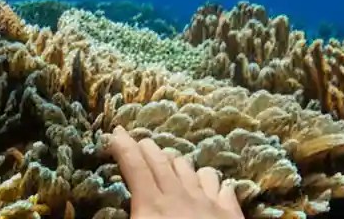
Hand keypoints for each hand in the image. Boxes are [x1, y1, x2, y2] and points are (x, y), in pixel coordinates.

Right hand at [107, 125, 243, 218]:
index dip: (122, 146)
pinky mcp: (229, 213)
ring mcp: (208, 202)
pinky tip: (207, 186)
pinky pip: (221, 185)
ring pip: (190, 168)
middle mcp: (179, 196)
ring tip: (169, 162)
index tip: (114, 133)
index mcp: (151, 206)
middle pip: (160, 161)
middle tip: (136, 141)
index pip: (134, 165)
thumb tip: (120, 212)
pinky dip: (210, 181)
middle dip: (146, 147)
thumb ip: (127, 217)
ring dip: (176, 161)